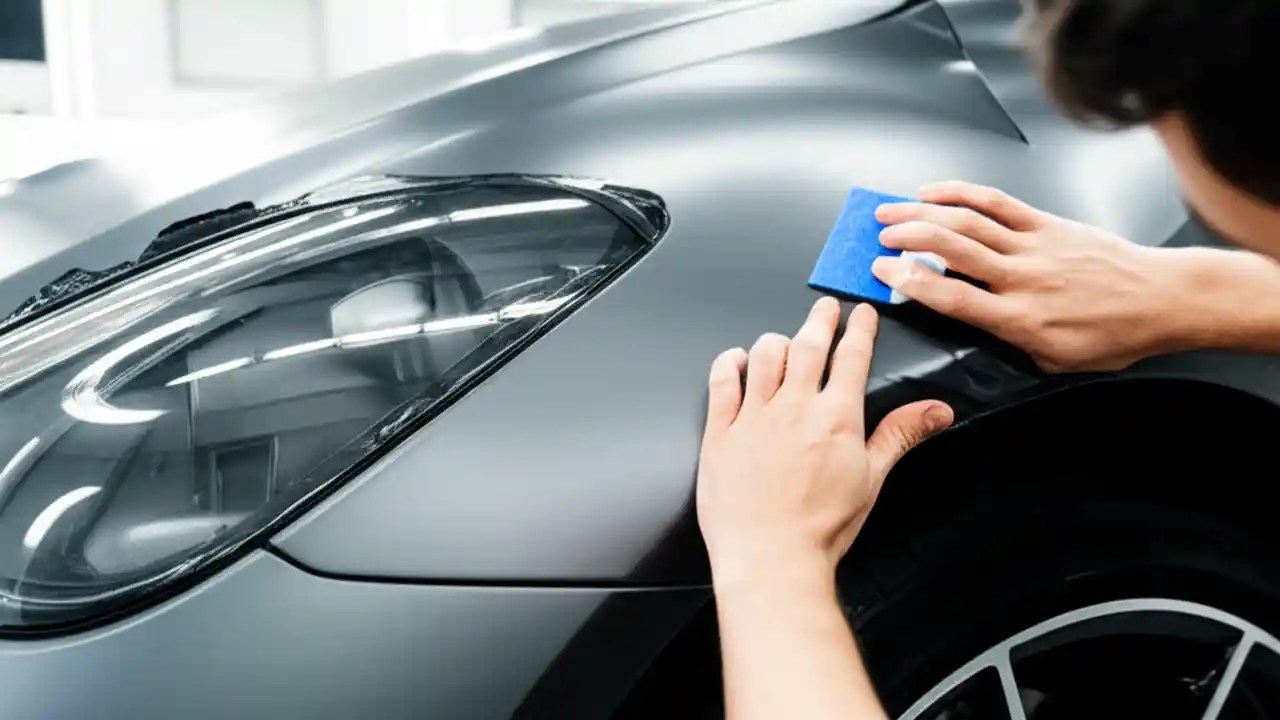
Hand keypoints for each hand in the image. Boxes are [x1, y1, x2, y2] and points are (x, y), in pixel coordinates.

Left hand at [696, 297, 953, 584]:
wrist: (771, 558)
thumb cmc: (820, 529)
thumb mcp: (871, 480)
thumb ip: (900, 436)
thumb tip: (936, 411)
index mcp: (837, 418)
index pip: (851, 356)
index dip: (858, 329)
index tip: (860, 313)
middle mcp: (795, 408)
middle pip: (808, 345)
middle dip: (820, 319)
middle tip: (825, 306)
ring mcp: (754, 417)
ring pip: (765, 355)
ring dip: (777, 340)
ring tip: (784, 338)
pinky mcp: (721, 432)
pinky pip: (722, 382)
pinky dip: (730, 363)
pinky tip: (736, 359)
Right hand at [872, 181, 1192, 371]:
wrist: (1160, 301)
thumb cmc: (1111, 336)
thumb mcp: (1053, 362)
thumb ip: (1010, 345)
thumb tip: (976, 329)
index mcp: (1019, 320)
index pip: (950, 297)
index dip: (908, 282)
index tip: (881, 273)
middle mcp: (1021, 278)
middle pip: (950, 250)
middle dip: (906, 239)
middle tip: (877, 238)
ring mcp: (1034, 246)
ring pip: (967, 222)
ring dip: (922, 213)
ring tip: (890, 212)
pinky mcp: (1047, 224)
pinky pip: (997, 203)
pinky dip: (961, 193)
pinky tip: (935, 192)